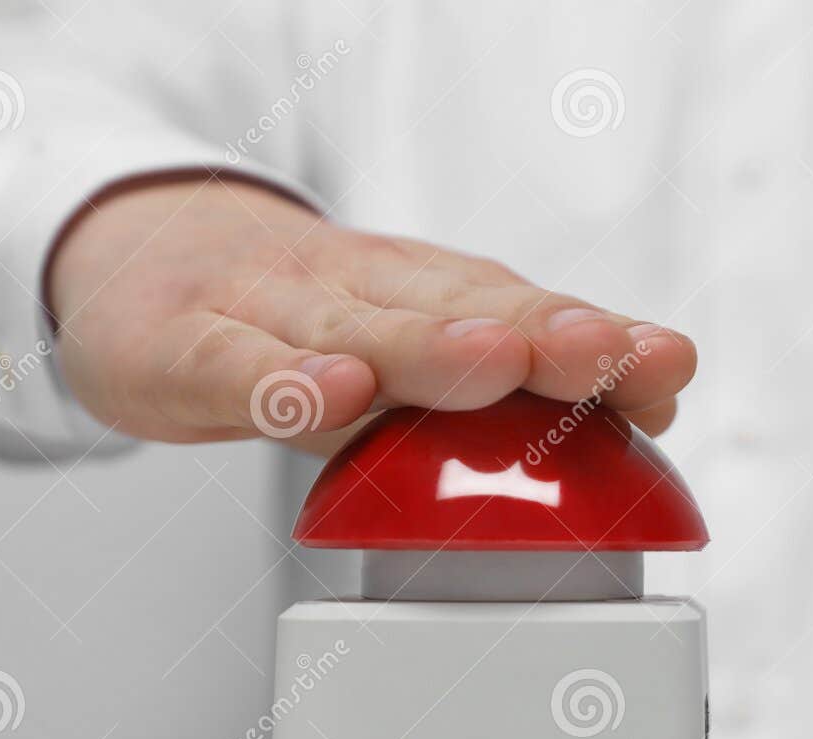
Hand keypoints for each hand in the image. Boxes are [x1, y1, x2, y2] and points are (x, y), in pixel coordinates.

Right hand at [46, 175, 694, 447]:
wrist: (145, 261)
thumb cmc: (304, 319)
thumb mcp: (419, 344)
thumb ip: (527, 382)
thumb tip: (657, 403)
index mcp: (432, 298)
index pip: (527, 315)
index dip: (599, 345)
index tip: (667, 364)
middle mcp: (367, 293)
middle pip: (460, 312)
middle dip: (542, 336)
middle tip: (607, 353)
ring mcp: (277, 313)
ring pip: (359, 330)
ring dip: (433, 348)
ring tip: (496, 363)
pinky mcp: (187, 346)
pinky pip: (238, 367)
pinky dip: (285, 383)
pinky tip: (333, 393)